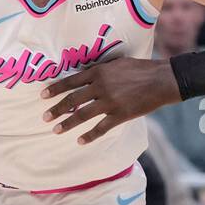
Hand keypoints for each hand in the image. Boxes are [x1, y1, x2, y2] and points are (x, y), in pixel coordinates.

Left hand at [42, 57, 180, 143]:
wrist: (161, 80)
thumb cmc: (141, 69)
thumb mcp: (117, 63)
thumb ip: (101, 70)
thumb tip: (87, 74)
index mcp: (99, 72)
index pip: (71, 81)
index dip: (56, 89)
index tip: (43, 96)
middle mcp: (100, 87)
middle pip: (72, 100)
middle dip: (56, 109)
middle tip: (45, 117)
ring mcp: (109, 102)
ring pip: (82, 115)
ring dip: (67, 123)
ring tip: (56, 130)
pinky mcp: (120, 115)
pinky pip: (101, 128)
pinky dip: (90, 136)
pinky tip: (80, 141)